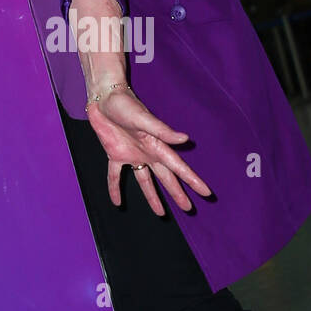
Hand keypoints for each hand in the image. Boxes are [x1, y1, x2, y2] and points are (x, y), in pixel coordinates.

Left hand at [86, 88, 212, 216]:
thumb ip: (163, 130)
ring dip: (152, 196)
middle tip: (188, 208)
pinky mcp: (114, 154)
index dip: (192, 180)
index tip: (207, 193)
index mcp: (157, 145)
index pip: (178, 167)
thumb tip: (186, 139)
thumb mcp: (144, 118)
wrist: (103, 97)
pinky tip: (117, 202)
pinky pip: (115, 175)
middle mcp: (147, 153)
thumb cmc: (125, 104)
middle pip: (165, 177)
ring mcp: (131, 155)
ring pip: (144, 181)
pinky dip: (115, 188)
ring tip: (161, 213)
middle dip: (177, 193)